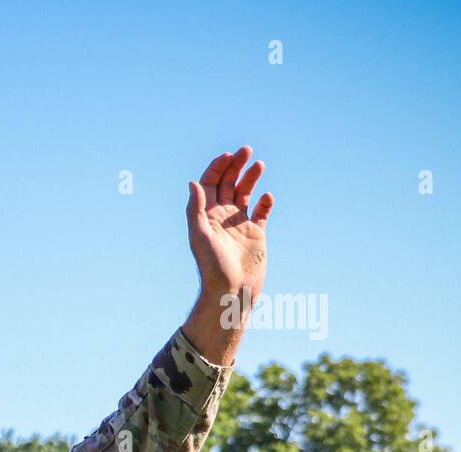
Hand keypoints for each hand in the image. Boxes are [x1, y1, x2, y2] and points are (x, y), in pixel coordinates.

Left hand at [187, 147, 272, 300]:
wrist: (231, 291)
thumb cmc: (212, 266)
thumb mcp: (200, 236)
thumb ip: (195, 209)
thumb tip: (193, 182)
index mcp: (206, 215)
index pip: (210, 184)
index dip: (218, 167)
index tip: (230, 155)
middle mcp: (222, 217)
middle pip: (227, 183)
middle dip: (236, 165)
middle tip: (247, 151)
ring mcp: (239, 224)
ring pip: (245, 193)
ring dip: (250, 178)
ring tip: (259, 165)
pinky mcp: (256, 234)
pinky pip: (262, 213)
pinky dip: (266, 203)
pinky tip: (268, 197)